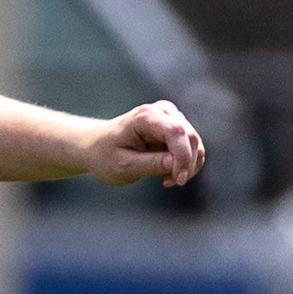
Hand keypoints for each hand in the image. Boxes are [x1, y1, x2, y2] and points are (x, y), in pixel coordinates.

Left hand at [84, 101, 205, 187]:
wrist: (97, 146)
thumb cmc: (105, 156)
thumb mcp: (122, 166)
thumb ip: (149, 164)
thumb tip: (173, 163)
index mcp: (145, 116)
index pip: (176, 132)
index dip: (183, 157)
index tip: (178, 181)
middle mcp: (162, 110)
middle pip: (190, 137)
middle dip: (186, 165)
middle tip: (167, 182)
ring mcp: (171, 116)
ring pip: (195, 143)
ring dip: (187, 166)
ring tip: (165, 179)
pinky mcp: (176, 125)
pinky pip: (193, 146)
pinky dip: (186, 163)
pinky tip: (168, 173)